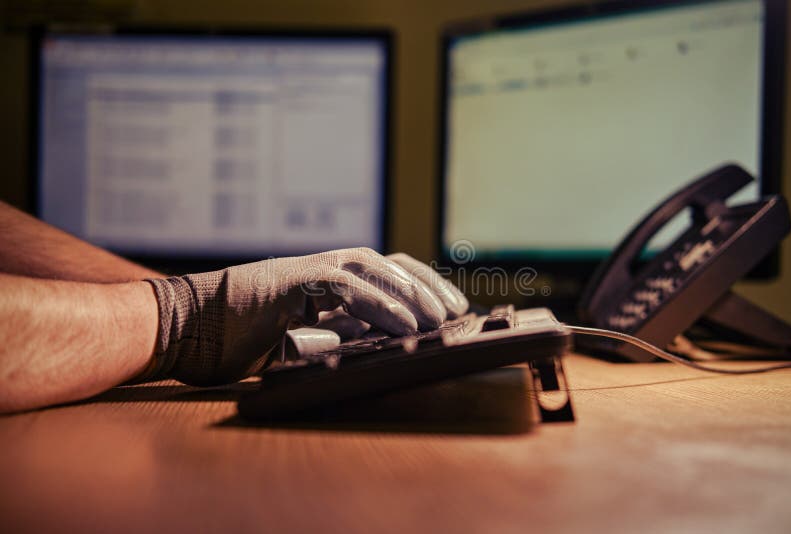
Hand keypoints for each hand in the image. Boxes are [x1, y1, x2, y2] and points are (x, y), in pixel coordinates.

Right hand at [143, 248, 467, 385]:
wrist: (180, 328)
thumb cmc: (231, 340)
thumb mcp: (297, 340)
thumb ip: (334, 333)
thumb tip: (379, 340)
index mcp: (323, 283)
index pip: (383, 275)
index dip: (418, 288)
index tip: (447, 310)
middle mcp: (319, 270)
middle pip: (388, 263)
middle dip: (426, 285)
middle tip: (457, 310)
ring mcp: (305, 271)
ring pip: (373, 268)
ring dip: (411, 293)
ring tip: (441, 318)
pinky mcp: (291, 280)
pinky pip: (345, 288)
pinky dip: (379, 305)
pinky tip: (407, 325)